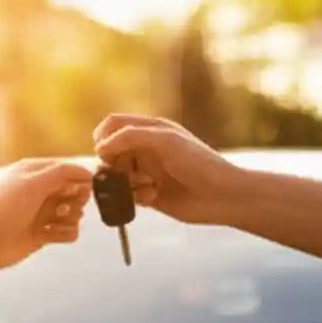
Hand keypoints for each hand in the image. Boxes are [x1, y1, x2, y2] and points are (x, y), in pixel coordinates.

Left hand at [0, 159, 92, 269]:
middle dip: (76, 200)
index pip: (69, 170)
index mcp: (36, 172)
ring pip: (75, 213)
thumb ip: (64, 173)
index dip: (80, 179)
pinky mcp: (43, 234)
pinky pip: (68, 232)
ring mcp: (42, 213)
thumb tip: (88, 173)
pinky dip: (64, 234)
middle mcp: (40, 191)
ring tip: (52, 222)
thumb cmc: (4, 207)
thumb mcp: (35, 181)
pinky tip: (49, 236)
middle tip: (61, 207)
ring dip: (70, 218)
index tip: (79, 189)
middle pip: (76, 192)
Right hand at [93, 114, 242, 224]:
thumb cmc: (198, 163)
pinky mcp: (149, 195)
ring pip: (116, 177)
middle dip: (114, 165)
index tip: (106, 152)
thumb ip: (129, 137)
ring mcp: (147, 172)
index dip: (103, 137)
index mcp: (150, 129)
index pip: (112, 125)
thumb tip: (99, 148)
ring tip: (147, 186)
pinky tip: (154, 197)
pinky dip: (136, 197)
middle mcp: (146, 149)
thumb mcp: (163, 140)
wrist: (221, 196)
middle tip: (127, 173)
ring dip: (126, 183)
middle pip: (110, 153)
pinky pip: (128, 195)